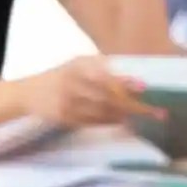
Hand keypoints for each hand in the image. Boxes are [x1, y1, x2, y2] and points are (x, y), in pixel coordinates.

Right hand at [19, 55, 164, 126]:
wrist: (31, 92)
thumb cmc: (65, 74)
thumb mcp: (81, 63)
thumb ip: (105, 68)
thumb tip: (137, 81)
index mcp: (78, 65)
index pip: (105, 75)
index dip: (124, 81)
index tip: (144, 86)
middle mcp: (72, 83)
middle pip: (107, 96)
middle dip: (133, 105)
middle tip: (155, 112)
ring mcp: (66, 102)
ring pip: (101, 111)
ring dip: (124, 115)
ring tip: (142, 117)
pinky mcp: (63, 118)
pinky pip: (92, 122)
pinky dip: (109, 122)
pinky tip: (122, 121)